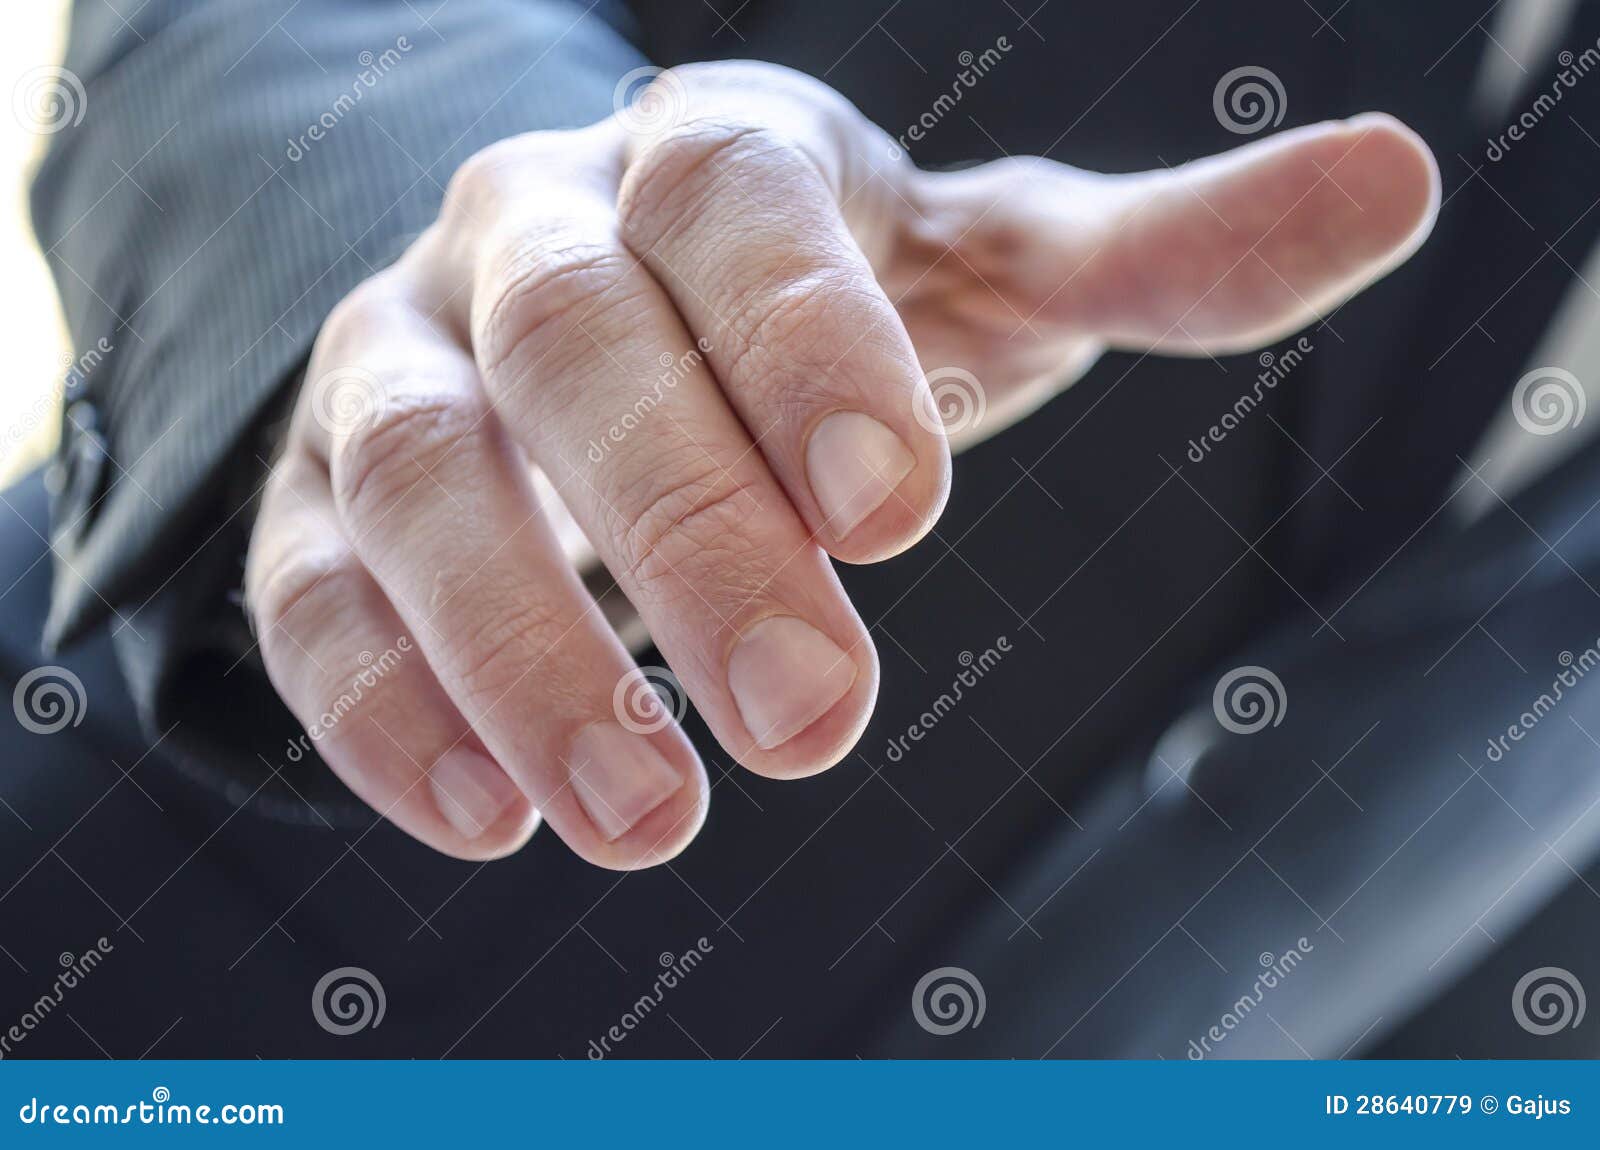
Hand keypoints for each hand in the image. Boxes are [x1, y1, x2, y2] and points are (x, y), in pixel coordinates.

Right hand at [244, 61, 1437, 864]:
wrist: (609, 306)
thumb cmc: (823, 305)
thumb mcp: (989, 266)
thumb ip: (1163, 253)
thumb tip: (1393, 185)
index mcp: (704, 157)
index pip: (728, 208)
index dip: (803, 346)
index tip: (896, 514)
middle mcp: (528, 234)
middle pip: (571, 346)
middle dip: (689, 535)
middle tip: (816, 722)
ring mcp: (403, 355)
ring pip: (418, 471)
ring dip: (522, 647)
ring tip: (646, 816)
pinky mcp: (322, 487)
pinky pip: (309, 582)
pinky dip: (382, 702)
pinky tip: (486, 816)